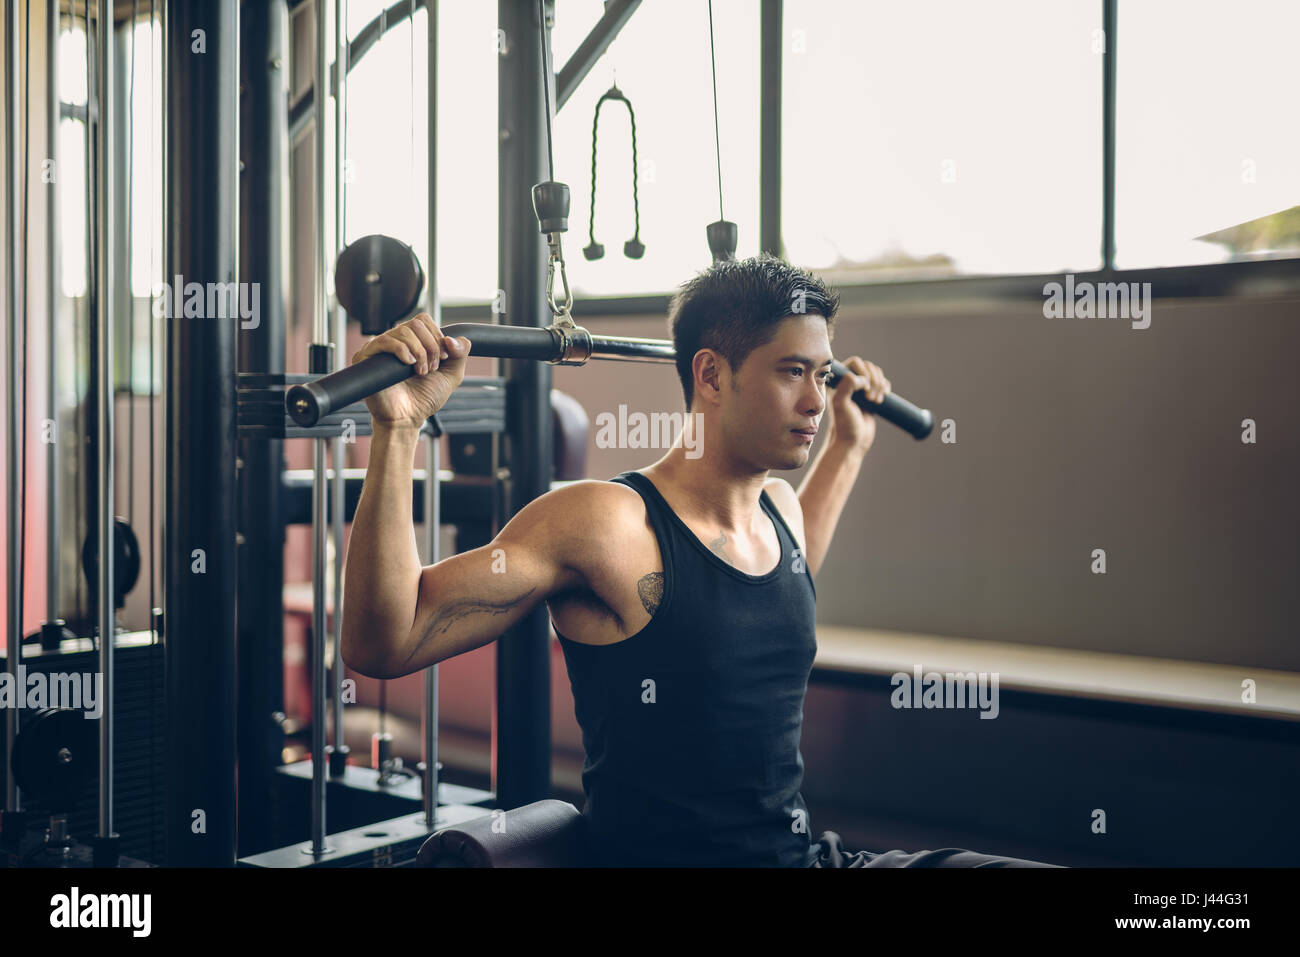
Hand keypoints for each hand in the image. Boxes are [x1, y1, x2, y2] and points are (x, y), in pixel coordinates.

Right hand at [351, 314, 472, 430]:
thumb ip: (460, 354)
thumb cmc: (424, 399)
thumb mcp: (451, 375)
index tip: (443, 358)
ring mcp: (379, 348)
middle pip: (415, 324)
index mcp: (412, 341)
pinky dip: (402, 351)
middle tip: (431, 368)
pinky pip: (385, 341)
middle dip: (430, 346)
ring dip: (419, 352)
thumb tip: (453, 338)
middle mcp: (394, 341)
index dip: (437, 336)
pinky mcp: (366, 357)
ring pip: (403, 331)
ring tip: (421, 372)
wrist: (407, 418)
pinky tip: (409, 365)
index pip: (423, 321)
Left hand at [827, 356, 889, 452]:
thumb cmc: (844, 424)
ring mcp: (861, 390)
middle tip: (870, 399)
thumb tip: (860, 378)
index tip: (863, 389)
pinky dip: (885, 387)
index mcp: (839, 381)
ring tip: (875, 402)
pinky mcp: (871, 397)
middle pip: (868, 366)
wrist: (852, 442)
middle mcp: (849, 383)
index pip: (855, 363)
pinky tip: (882, 398)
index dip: (863, 372)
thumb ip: (846, 386)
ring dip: (880, 385)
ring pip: (876, 374)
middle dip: (874, 380)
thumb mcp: (841, 403)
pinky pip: (882, 383)